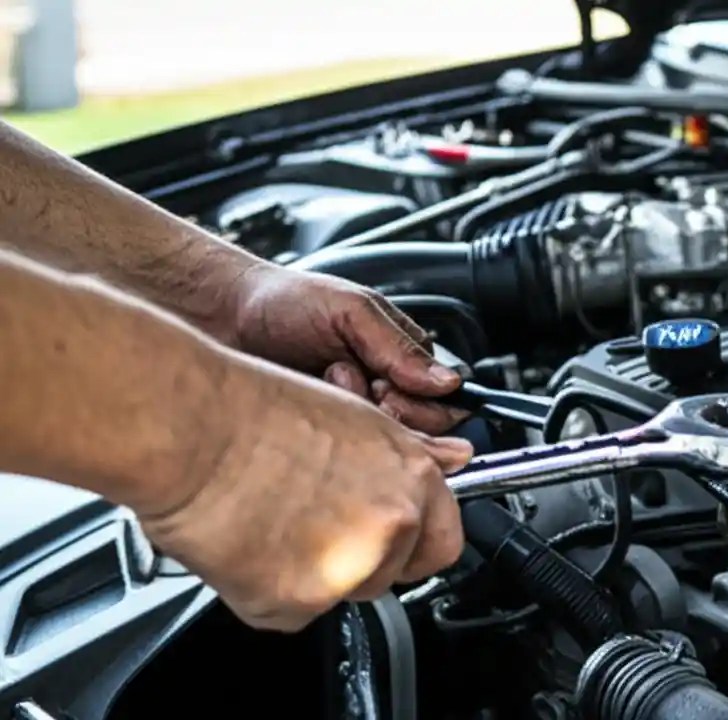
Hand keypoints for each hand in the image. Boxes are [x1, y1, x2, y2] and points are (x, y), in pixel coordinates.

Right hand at [137, 364, 473, 631]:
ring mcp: (344, 570)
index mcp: (411, 481)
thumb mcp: (356, 416)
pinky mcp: (295, 603)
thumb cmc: (255, 410)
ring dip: (312, 573)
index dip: (414, 540)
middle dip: (359, 557)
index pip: (444, 539)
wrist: (191, 429)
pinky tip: (246, 543)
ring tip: (271, 520)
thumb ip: (410, 454)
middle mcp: (389, 528)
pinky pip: (288, 612)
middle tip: (310, 519)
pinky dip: (266, 591)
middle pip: (391, 571)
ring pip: (340, 592)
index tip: (394, 538)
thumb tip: (453, 458)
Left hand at [229, 266, 467, 432]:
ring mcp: (354, 414)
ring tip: (328, 377)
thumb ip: (400, 347)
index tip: (388, 385)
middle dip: (389, 409)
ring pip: (384, 444)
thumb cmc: (285, 303)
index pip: (445, 399)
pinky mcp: (326, 436)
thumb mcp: (351, 311)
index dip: (421, 402)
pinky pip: (348, 453)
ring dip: (357, 413)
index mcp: (403, 356)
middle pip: (419, 429)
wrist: (222, 318)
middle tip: (358, 382)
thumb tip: (448, 381)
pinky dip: (332, 429)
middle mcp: (385, 388)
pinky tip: (312, 400)